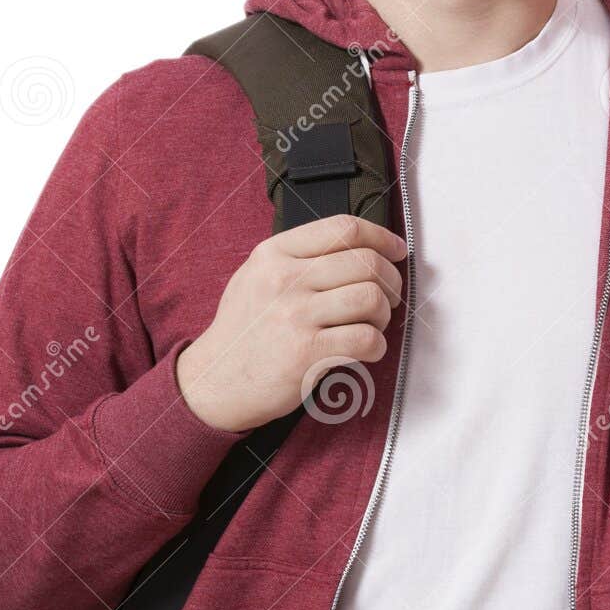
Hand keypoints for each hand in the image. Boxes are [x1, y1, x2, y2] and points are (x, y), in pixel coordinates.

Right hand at [176, 214, 408, 433]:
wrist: (214, 382)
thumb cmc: (244, 331)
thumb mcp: (256, 276)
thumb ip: (300, 257)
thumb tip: (360, 248)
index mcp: (274, 253)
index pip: (343, 227)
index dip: (381, 237)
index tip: (396, 251)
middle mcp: (284, 278)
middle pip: (365, 262)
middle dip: (390, 281)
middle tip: (388, 298)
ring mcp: (294, 315)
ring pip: (371, 298)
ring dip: (384, 315)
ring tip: (372, 325)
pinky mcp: (305, 352)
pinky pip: (366, 339)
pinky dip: (377, 346)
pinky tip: (365, 350)